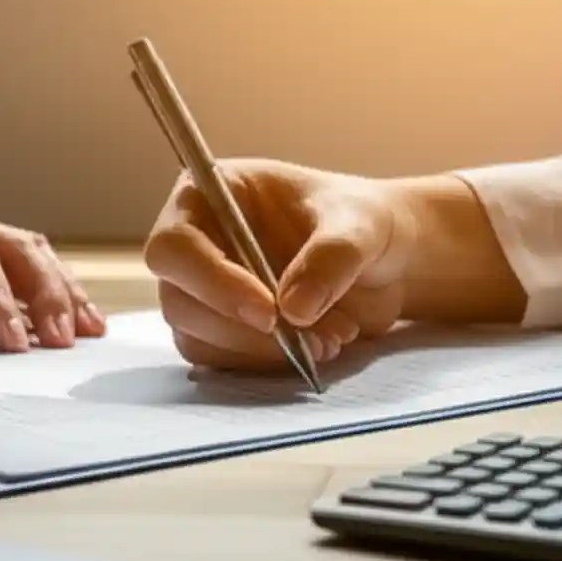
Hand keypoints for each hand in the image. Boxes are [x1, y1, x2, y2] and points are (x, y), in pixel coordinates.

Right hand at [144, 158, 416, 369]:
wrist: (386, 260)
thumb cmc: (363, 221)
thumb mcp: (361, 224)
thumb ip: (331, 256)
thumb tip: (293, 309)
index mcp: (210, 196)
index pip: (175, 245)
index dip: (211, 282)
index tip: (269, 311)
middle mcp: (195, 244)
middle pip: (178, 300)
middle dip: (241, 328)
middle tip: (307, 336)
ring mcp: (203, 291)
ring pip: (196, 337)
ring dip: (259, 351)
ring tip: (327, 340)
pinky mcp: (221, 330)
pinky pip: (220, 360)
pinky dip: (267, 364)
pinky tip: (318, 347)